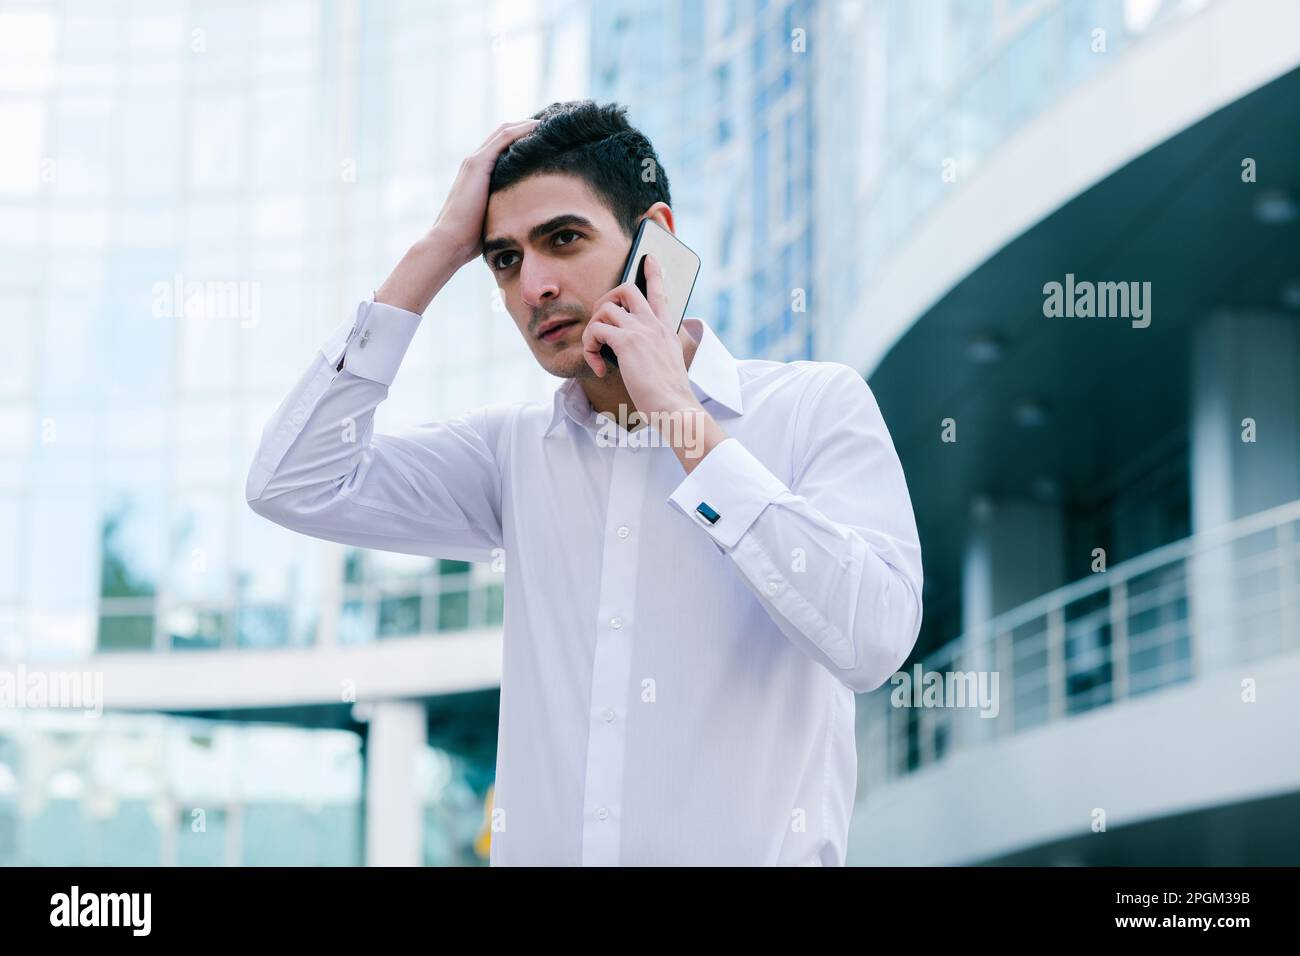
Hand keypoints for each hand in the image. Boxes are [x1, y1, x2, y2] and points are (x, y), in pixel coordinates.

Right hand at [431, 118, 541, 267]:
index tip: (546, 139)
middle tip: (552, 126)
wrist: (450, 242)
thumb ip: (505, 209)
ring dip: (527, 125)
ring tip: (550, 123)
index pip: (502, 147)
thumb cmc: (471, 239)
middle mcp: (475, 162)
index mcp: (478, 173)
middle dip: (527, 127)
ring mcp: (475, 161)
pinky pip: (503, 139)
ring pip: (505, 132)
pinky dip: (521, 131)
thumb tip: (526, 219)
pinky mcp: (477, 164)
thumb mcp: (494, 217)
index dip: (523, 139)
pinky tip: (539, 128)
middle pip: (504, 134)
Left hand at [581, 253, 696, 418]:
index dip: (653, 272)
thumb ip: (655, 350)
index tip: (649, 257)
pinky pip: (595, 331)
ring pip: (604, 309)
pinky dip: (589, 349)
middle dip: (605, 300)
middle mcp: (654, 324)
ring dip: (592, 331)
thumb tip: (633, 349)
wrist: (675, 406)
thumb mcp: (668, 364)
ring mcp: (640, 330)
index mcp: (665, 329)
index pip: (661, 292)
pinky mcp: (626, 342)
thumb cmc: (669, 394)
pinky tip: (599, 368)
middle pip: (626, 289)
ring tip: (596, 352)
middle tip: (600, 325)